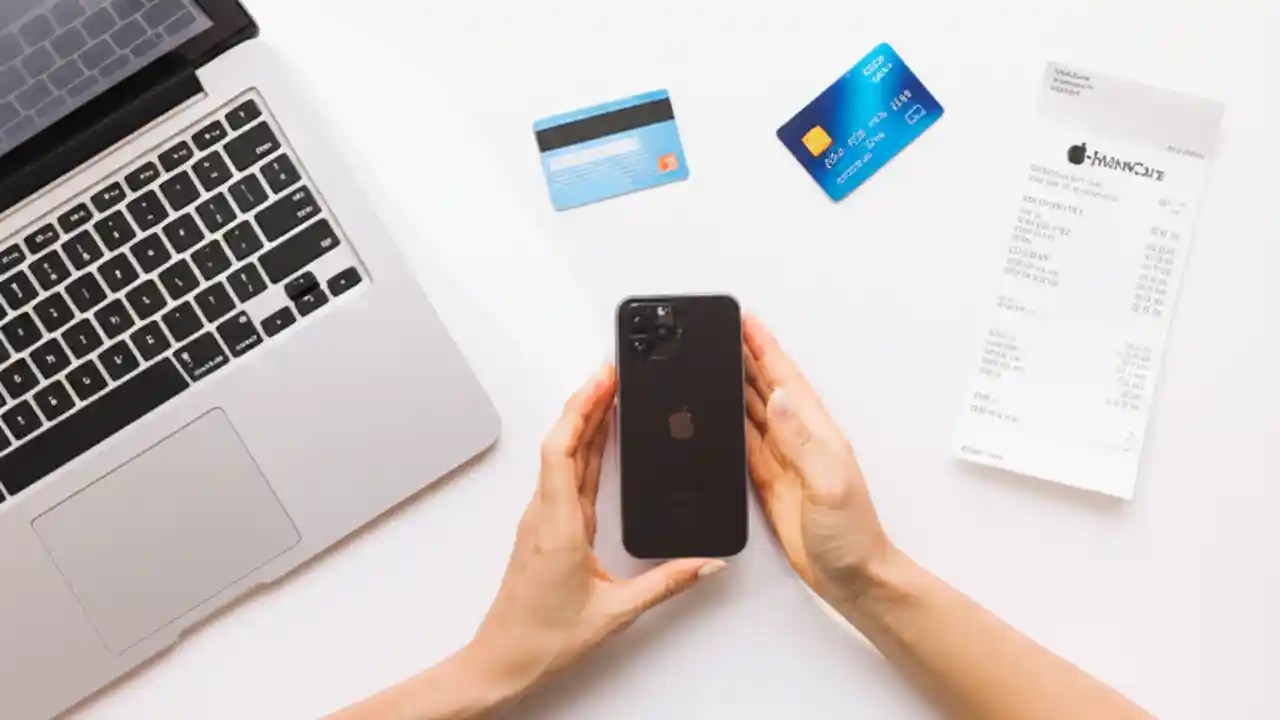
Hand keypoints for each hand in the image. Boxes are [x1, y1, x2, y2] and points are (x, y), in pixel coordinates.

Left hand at [467, 364, 725, 703]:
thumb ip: (667, 584)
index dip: (582, 408)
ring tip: (610, 395)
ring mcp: (542, 519)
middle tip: (614, 371)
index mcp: (558, 526)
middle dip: (589, 401)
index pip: (563, 449)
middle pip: (563, 442)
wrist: (503, 660)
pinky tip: (595, 441)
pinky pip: (562, 475)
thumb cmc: (543, 638)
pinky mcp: (544, 528)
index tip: (603, 380)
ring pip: (561, 457)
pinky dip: (580, 448)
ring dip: (584, 421)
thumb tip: (705, 564)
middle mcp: (545, 515)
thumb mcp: (617, 613)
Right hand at [743, 315, 890, 608]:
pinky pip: (745, 445)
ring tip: (715, 360)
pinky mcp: (771, 483)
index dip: (765, 348)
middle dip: (746, 357)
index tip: (747, 321)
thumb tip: (778, 397)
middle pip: (766, 388)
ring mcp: (785, 461)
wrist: (852, 578)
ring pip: (753, 412)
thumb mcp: (828, 482)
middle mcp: (800, 441)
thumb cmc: (852, 535)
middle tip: (723, 331)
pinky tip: (719, 415)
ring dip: (735, 385)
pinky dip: (731, 426)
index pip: (786, 379)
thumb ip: (800, 440)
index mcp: (817, 433)